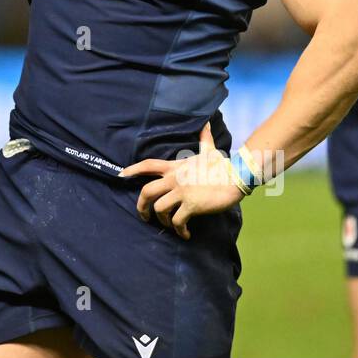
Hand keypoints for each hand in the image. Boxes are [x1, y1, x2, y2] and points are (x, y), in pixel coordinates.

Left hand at [119, 123, 243, 240]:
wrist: (236, 177)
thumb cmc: (223, 165)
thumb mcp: (209, 151)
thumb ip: (204, 140)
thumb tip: (206, 124)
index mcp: (175, 167)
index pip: (148, 165)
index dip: (132, 170)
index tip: (121, 175)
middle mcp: (174, 179)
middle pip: (146, 192)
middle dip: (141, 206)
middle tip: (144, 216)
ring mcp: (182, 192)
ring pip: (160, 209)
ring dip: (163, 221)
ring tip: (171, 227)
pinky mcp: (191, 205)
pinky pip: (177, 221)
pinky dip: (179, 230)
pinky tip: (185, 234)